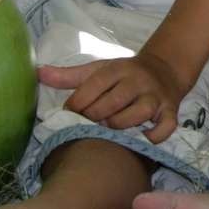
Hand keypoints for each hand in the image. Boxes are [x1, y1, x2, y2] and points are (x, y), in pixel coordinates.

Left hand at [37, 53, 188, 143]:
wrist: (165, 70)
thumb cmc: (123, 74)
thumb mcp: (98, 70)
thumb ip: (68, 76)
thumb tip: (37, 73)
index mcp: (118, 69)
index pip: (94, 85)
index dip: (77, 104)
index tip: (70, 114)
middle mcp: (138, 80)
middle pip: (114, 101)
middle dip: (96, 117)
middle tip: (88, 126)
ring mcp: (156, 96)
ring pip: (139, 113)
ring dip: (120, 125)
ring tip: (110, 131)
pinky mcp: (171, 111)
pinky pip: (165, 127)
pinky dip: (153, 136)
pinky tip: (139, 139)